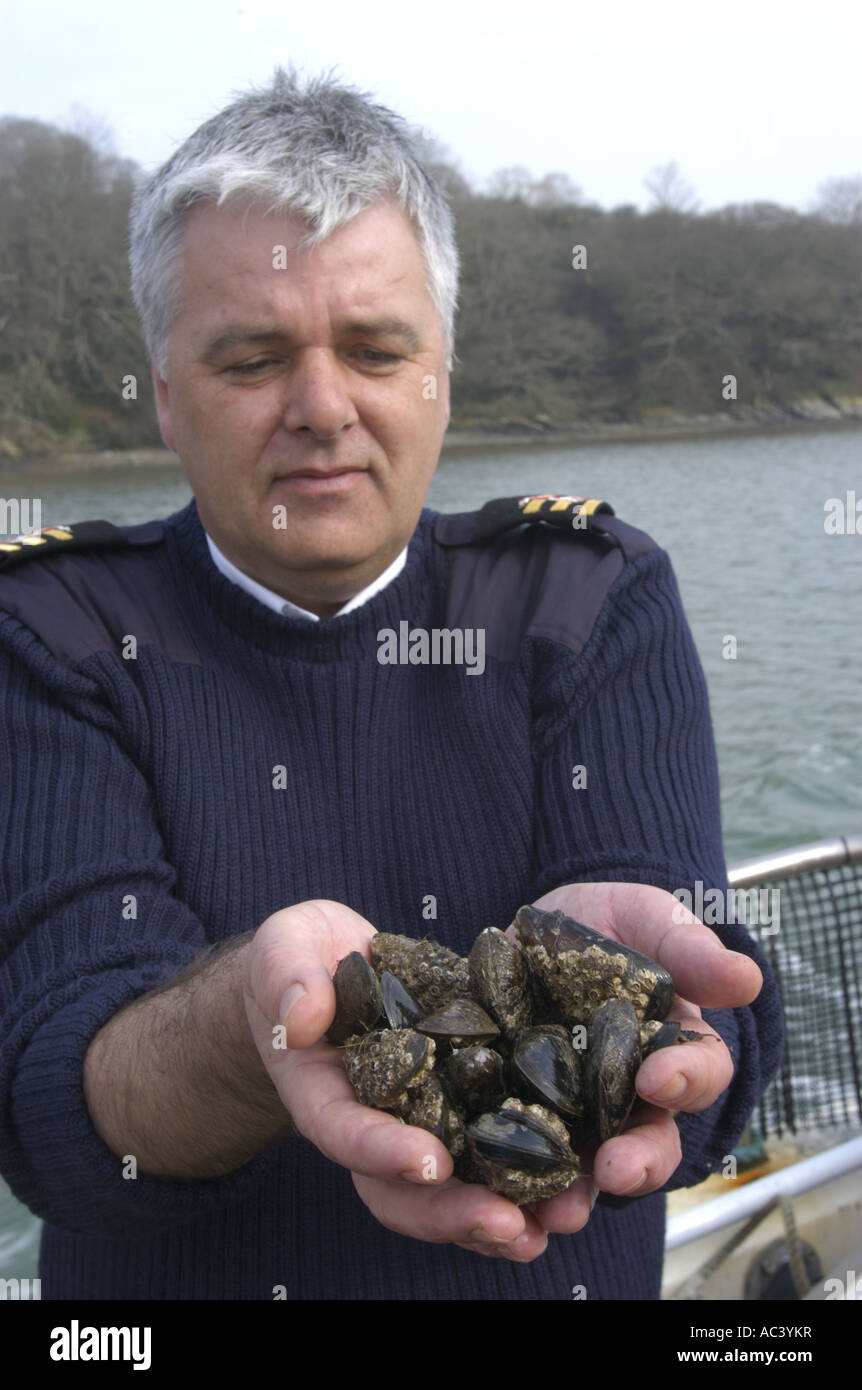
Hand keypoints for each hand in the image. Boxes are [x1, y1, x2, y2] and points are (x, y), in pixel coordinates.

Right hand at [243, 900, 574, 1260]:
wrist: (334, 963)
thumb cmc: (302, 955)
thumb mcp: (286, 949)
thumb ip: (287, 977)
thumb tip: (302, 1017)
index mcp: (322, 1091)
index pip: (344, 1130)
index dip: (381, 1152)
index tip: (426, 1162)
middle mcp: (371, 1123)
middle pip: (401, 1189)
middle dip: (451, 1210)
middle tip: (505, 1222)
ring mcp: (419, 1122)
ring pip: (450, 1190)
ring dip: (496, 1216)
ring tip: (544, 1229)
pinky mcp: (462, 1106)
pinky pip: (489, 1156)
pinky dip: (525, 1182)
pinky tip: (569, 1192)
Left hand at [528, 880, 762, 1212]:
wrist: (539, 926)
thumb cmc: (611, 924)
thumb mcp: (648, 919)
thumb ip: (688, 947)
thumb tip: (746, 978)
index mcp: (675, 1052)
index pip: (698, 1075)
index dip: (687, 1079)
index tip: (660, 1074)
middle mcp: (630, 1097)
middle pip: (648, 1143)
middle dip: (638, 1162)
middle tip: (617, 1169)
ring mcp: (575, 1112)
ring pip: (584, 1167)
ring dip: (575, 1193)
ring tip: (560, 1208)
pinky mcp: (517, 1110)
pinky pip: (515, 1152)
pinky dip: (507, 1175)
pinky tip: (492, 1189)